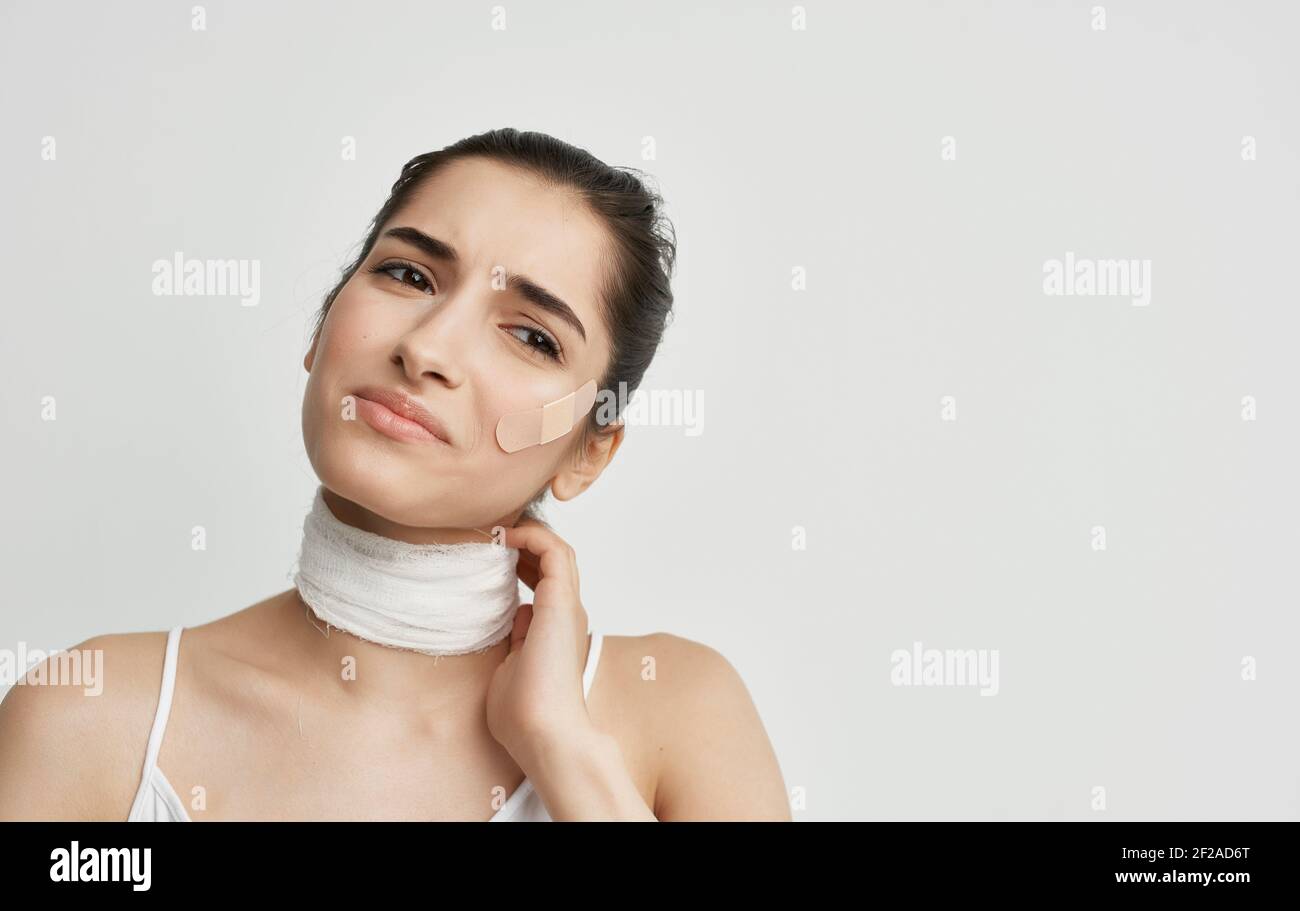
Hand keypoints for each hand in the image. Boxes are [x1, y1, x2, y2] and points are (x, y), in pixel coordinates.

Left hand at [485, 515, 594, 764]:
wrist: (544, 733)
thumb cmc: (524, 714)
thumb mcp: (512, 667)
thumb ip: (516, 640)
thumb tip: (517, 615)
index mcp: (557, 630)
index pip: (546, 581)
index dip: (523, 561)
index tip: (495, 554)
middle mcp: (567, 614)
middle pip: (556, 560)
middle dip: (528, 542)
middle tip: (496, 534)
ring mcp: (567, 607)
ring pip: (560, 550)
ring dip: (532, 534)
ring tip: (501, 528)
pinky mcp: (561, 603)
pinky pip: (554, 551)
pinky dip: (533, 536)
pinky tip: (506, 537)